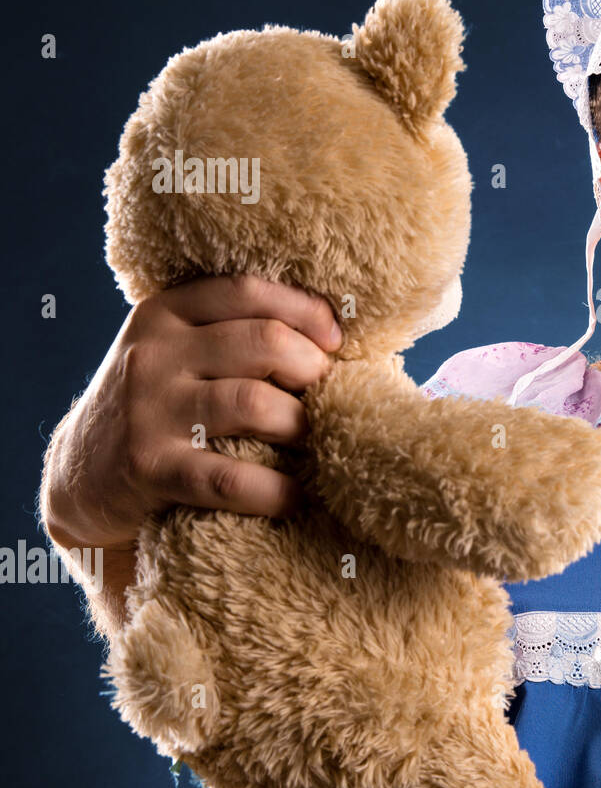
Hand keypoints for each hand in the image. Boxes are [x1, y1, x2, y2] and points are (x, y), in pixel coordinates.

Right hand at [41, 275, 341, 553]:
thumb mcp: (179, 352)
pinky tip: (295, 496)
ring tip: (311, 439)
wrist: (79, 474)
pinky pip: (230, 478)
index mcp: (166, 313)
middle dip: (312, 368)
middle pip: (264, 342)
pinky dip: (276, 490)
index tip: (335, 342)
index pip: (248, 291)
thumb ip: (233, 332)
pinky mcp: (149, 468)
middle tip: (326, 394)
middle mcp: (154, 354)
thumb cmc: (159, 406)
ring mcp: (148, 410)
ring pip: (254, 404)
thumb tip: (334, 334)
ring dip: (299, 425)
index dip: (306, 312)